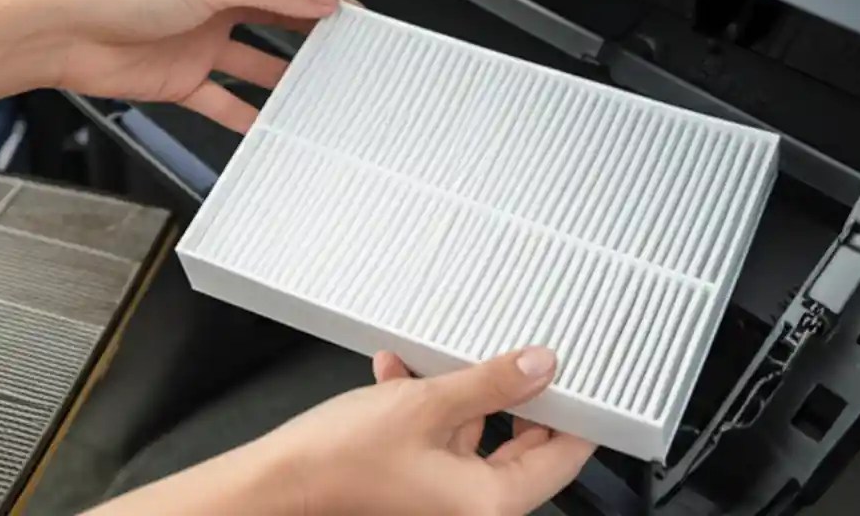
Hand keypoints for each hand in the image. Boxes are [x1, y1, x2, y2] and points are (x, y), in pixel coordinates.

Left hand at [29, 0, 343, 131]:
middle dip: (308, 35)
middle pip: (272, 20)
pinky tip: (267, 126)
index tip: (353, 17)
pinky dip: (244, 115)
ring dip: (282, 77)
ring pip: (253, 62)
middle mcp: (210, 3)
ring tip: (317, 92)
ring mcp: (196, 43)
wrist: (63, 31)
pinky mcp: (179, 79)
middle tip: (344, 53)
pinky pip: (221, 101)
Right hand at [260, 347, 595, 514]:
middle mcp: (471, 508)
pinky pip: (440, 440)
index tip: (580, 380)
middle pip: (523, 448)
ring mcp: (442, 498)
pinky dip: (429, 407)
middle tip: (523, 358)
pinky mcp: (415, 483)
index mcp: (489, 503)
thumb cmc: (341, 462)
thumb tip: (540, 367)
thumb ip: (491, 383)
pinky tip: (400, 373)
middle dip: (518, 398)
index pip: (562, 459)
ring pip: (476, 437)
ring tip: (445, 358)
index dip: (576, 414)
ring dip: (463, 394)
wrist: (279, 483)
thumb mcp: (427, 404)